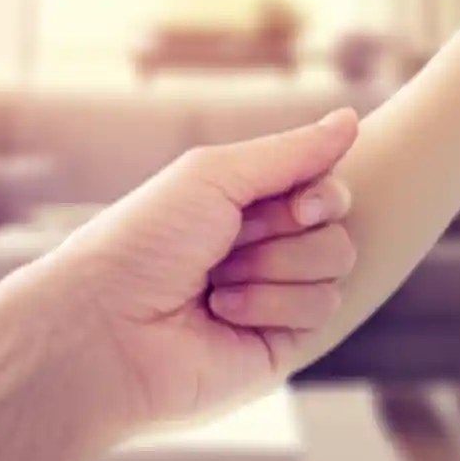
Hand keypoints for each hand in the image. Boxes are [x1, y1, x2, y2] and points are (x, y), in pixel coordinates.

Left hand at [41, 109, 359, 428]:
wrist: (108, 325)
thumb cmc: (146, 240)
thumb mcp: (214, 175)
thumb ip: (291, 152)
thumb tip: (352, 118)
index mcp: (243, 201)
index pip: (320, 184)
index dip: (321, 191)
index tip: (300, 202)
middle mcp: (261, 245)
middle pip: (336, 224)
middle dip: (291, 230)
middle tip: (236, 240)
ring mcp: (272, 294)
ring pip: (336, 264)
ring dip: (276, 266)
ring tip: (217, 282)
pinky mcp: (278, 341)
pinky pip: (321, 310)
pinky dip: (271, 304)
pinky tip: (221, 312)